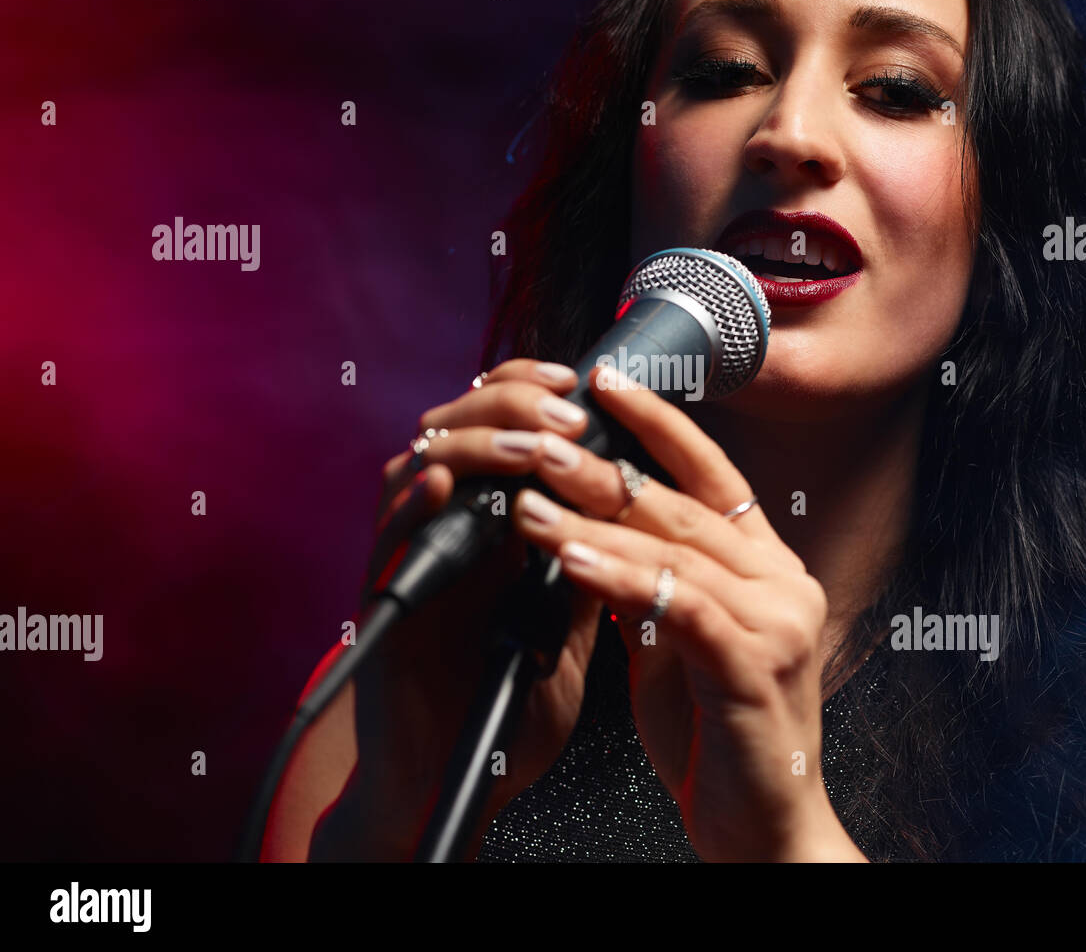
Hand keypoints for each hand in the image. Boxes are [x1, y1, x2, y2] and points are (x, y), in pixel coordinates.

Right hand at [337, 358, 608, 858]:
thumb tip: (628, 511)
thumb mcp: (563, 625)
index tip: (580, 381)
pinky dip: (414, 502)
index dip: (530, 388)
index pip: (496, 424)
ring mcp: (410, 560)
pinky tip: (447, 482)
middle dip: (511, 401)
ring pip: (418, 465)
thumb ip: (584, 567)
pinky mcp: (382, 601)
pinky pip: (388, 537)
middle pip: (454, 425)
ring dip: (477, 441)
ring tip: (532, 444)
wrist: (452, 780)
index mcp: (487, 524)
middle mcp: (442, 529)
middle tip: (566, 411)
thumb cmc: (504, 701)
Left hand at [509, 364, 866, 861]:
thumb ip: (649, 586)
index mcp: (768, 569)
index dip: (659, 424)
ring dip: (593, 522)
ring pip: (675, 550)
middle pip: (684, 505)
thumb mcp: (676, 647)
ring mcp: (778, 621)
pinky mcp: (757, 666)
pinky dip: (619, 577)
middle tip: (541, 440)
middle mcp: (784, 582)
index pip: (713, 475)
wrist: (766, 832)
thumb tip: (591, 531)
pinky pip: (678, 606)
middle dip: (605, 468)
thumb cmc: (718, 740)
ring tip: (527, 503)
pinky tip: (568, 559)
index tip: (607, 381)